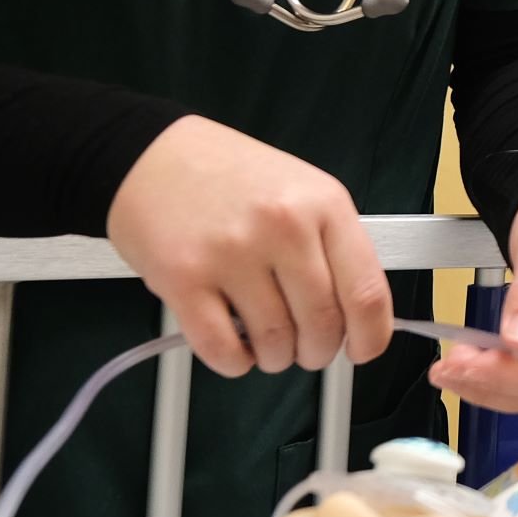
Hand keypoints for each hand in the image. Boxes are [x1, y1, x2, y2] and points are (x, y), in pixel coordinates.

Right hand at [106, 116, 391, 377]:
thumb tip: (357, 315)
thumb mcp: (299, 189)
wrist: (148, 155)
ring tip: (263, 338)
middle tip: (303, 346)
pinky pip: (224, 351)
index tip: (361, 350)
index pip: (366, 293)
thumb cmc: (226, 175)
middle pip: (322, 326)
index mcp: (322, 203)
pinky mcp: (184, 279)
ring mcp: (232, 253)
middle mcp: (283, 227)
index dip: (369, 337)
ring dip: (274, 356)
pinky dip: (234, 361)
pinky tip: (231, 341)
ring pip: (275, 344)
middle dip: (316, 351)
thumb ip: (330, 246)